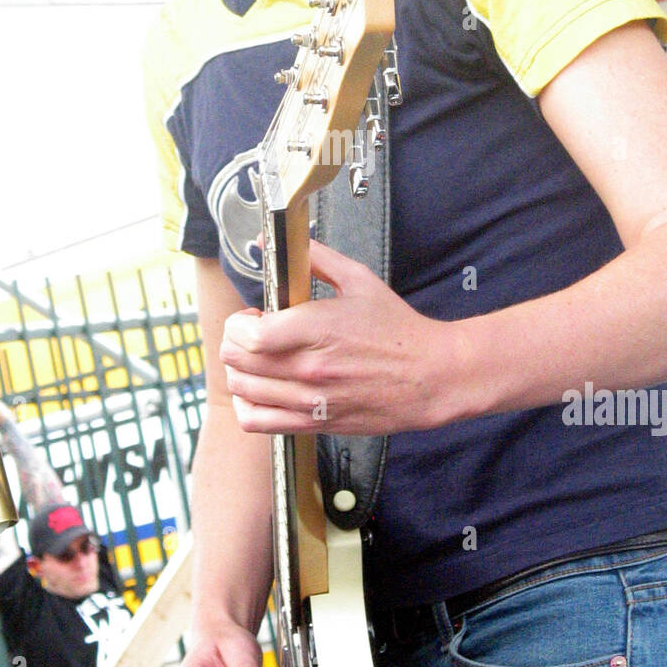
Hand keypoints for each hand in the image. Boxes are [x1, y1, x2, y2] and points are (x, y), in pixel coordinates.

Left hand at [220, 240, 458, 434]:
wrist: (430, 376)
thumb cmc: (397, 329)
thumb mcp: (359, 280)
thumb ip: (315, 257)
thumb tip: (273, 243)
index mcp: (317, 329)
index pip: (248, 335)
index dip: (238, 323)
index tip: (253, 316)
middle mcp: (308, 368)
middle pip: (236, 360)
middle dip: (235, 342)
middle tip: (254, 334)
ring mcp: (310, 400)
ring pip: (242, 389)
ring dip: (239, 370)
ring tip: (257, 359)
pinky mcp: (315, 423)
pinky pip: (257, 421)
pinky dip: (247, 404)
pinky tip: (259, 389)